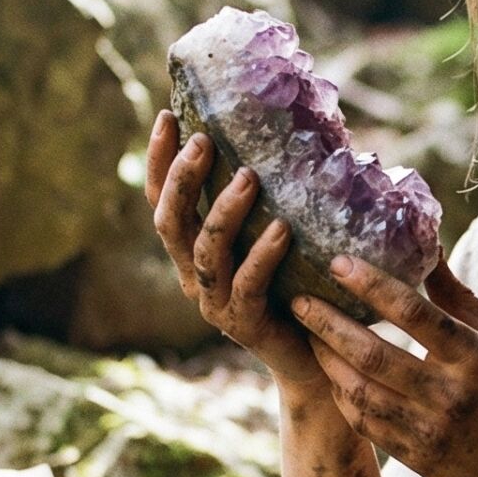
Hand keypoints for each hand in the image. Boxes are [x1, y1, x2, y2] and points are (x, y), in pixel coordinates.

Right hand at [146, 110, 326, 394]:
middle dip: (182, 179)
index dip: (159, 161)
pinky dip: (262, 254)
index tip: (167, 116)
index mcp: (192, 252)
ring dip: (224, 211)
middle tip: (204, 140)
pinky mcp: (244, 325)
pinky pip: (248, 286)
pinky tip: (281, 229)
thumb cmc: (300, 288)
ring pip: (205, 252)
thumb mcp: (280, 237)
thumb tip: (300, 133)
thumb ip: (274, 197)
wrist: (319, 360)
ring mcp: (215, 303)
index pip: (162, 201)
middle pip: (170, 223)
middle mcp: (193, 277)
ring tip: (250, 177)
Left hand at [291, 253, 477, 476]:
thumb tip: (429, 247)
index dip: (371, 286)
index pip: (414, 314)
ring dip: (327, 360)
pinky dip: (343, 396)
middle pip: (373, 354)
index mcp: (477, 358)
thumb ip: (460, 298)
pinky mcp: (418, 459)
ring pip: (360, 392)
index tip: (337, 263)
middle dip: (327, 324)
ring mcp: (431, 431)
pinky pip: (365, 425)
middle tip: (299, 300)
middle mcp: (451, 396)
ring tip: (308, 334)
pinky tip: (332, 374)